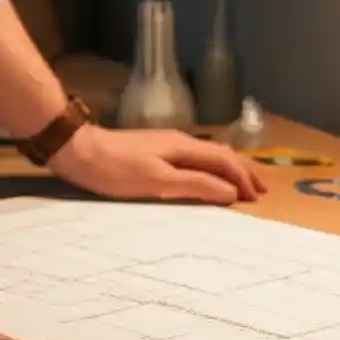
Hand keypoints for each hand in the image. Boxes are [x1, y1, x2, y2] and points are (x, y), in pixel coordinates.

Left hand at [48, 125, 267, 204]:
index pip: (224, 160)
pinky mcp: (155, 151)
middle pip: (221, 153)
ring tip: (242, 183)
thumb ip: (195, 184)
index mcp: (184, 148)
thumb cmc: (116, 170)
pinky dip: (211, 168)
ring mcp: (167, 144)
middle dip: (243, 171)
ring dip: (229, 169)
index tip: (257, 198)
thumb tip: (231, 190)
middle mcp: (180, 142)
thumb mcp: (157, 181)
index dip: (243, 178)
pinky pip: (195, 158)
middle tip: (261, 189)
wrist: (79, 150)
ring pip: (209, 154)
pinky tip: (207, 176)